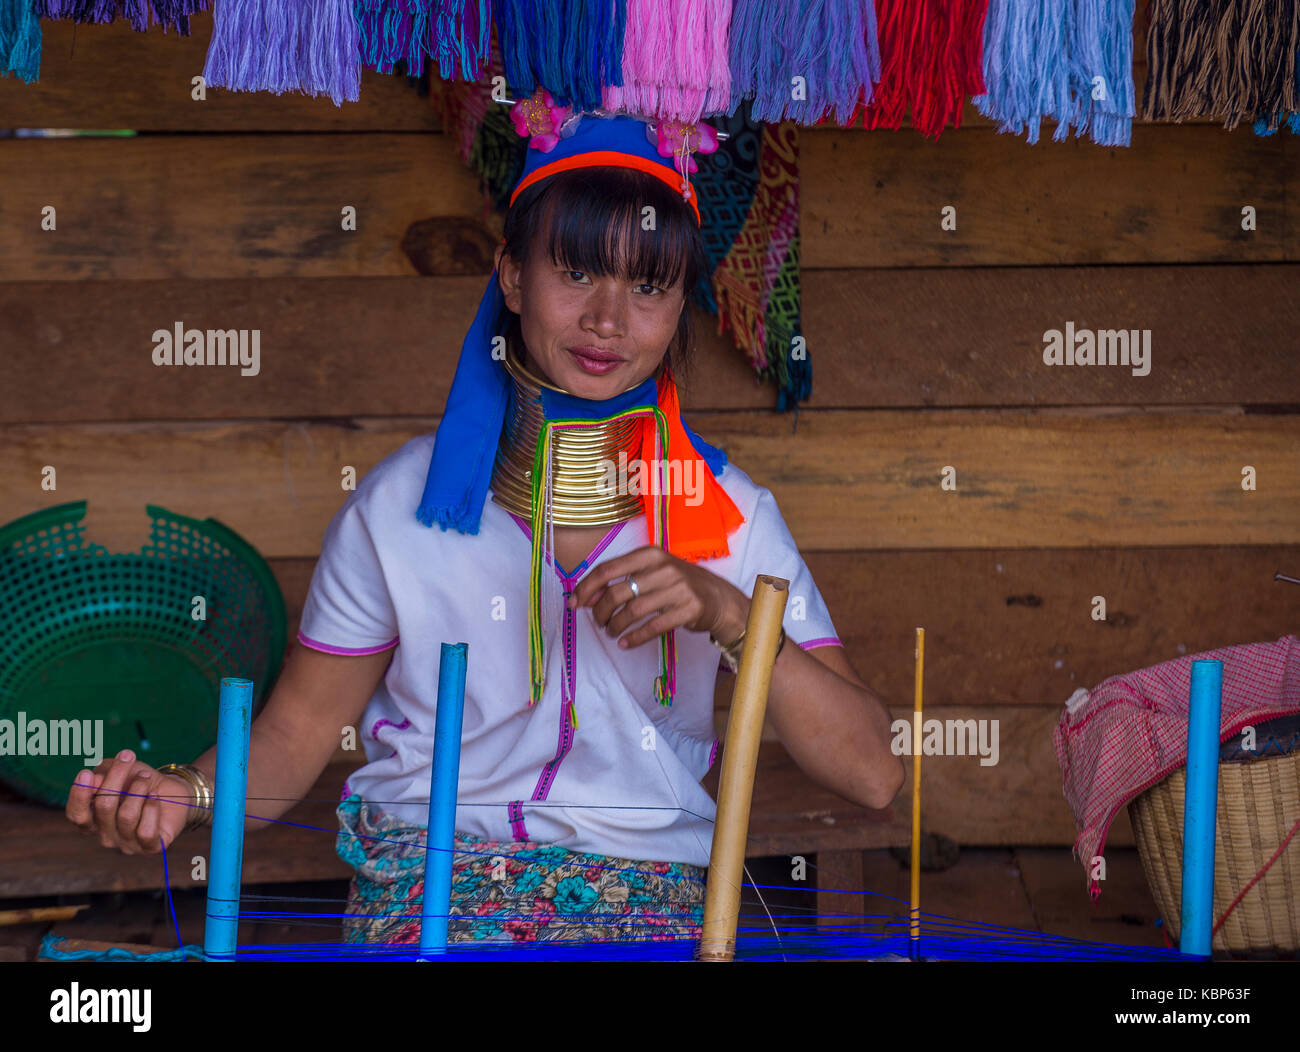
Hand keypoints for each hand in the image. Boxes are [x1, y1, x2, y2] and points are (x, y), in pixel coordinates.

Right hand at [65, 749, 193, 854]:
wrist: (174, 793)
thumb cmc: (140, 783)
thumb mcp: (120, 772)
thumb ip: (103, 775)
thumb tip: (94, 781)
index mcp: (93, 820)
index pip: (77, 814)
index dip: (79, 795)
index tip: (86, 773)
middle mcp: (106, 836)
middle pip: (103, 808)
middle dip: (115, 778)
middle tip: (128, 756)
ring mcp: (127, 844)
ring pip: (126, 816)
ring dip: (138, 789)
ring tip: (145, 777)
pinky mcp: (150, 847)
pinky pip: (146, 830)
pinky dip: (151, 808)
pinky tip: (155, 797)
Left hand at [567, 545, 748, 649]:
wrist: (719, 598)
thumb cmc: (679, 584)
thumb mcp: (653, 572)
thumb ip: (624, 578)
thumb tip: (586, 595)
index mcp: (650, 554)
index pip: (608, 569)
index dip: (587, 588)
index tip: (575, 603)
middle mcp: (664, 568)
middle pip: (617, 592)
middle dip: (600, 611)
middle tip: (598, 622)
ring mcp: (678, 589)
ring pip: (632, 611)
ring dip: (615, 626)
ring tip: (612, 632)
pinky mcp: (689, 610)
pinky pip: (653, 627)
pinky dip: (634, 638)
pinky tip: (625, 643)